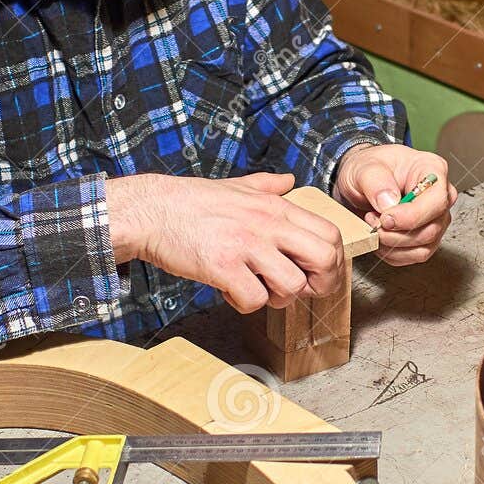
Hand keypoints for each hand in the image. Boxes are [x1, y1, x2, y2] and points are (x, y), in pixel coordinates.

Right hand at [104, 171, 345, 313]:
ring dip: (277, 298)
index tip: (316, 275)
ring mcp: (246, 245)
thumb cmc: (191, 202)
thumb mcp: (236, 186)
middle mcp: (267, 224)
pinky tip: (229, 290)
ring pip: (292, 286)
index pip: (330, 234)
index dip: (332, 262)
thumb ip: (267, 185)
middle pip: (324, 259)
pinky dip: (244, 303)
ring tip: (255, 288)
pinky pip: (254, 299)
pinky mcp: (223, 266)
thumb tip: (288, 180)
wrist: (151, 210)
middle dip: (318, 284)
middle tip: (297, 290)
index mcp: (275, 207)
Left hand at [334, 143, 456, 266]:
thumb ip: (375, 181)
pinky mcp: (426, 238)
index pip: (436, 201)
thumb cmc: (369, 169)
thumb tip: (389, 202)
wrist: (362, 182)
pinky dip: (392, 253)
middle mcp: (440, 197)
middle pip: (431, 229)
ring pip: (424, 247)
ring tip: (374, 226)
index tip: (385, 218)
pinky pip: (414, 256)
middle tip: (372, 221)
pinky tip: (380, 237)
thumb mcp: (363, 167)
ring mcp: (436, 219)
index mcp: (433, 170)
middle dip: (396, 233)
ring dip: (392, 244)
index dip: (411, 216)